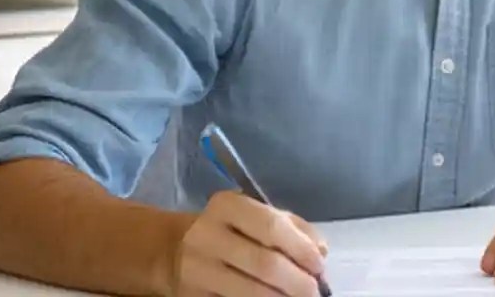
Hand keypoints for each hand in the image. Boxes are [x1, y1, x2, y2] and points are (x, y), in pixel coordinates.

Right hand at [165, 190, 328, 296]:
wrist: (173, 250)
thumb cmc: (230, 230)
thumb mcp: (259, 216)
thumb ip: (294, 228)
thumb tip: (321, 251)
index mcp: (227, 206)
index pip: (272, 227)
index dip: (301, 249)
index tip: (319, 266)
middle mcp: (206, 235)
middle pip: (264, 263)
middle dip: (297, 282)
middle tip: (314, 292)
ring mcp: (196, 268)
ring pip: (249, 291)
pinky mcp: (191, 295)